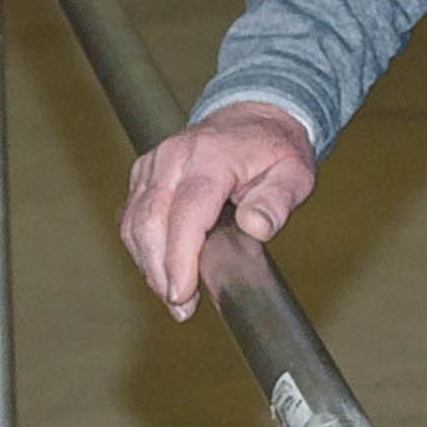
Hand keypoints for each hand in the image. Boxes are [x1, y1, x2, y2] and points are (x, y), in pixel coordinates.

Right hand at [119, 103, 321, 316]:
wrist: (254, 118)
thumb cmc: (274, 151)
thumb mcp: (294, 174)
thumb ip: (278, 201)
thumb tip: (257, 226)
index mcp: (212, 156)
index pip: (186, 212)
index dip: (179, 258)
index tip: (182, 294)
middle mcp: (175, 156)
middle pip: (150, 220)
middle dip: (159, 271)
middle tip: (181, 307)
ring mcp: (154, 164)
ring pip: (134, 222)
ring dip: (148, 265)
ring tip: (175, 296)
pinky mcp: (144, 174)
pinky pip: (131, 217)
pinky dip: (142, 249)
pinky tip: (161, 270)